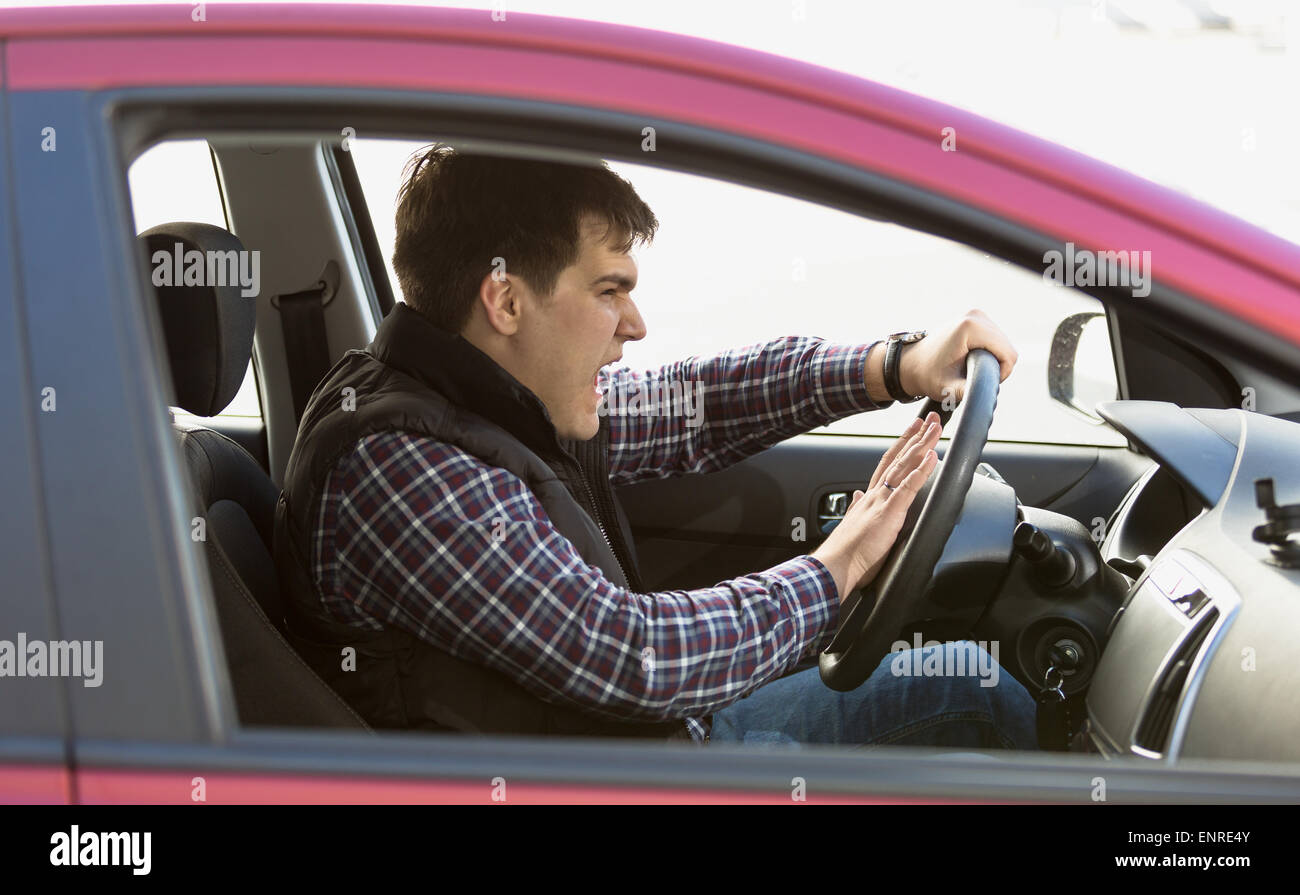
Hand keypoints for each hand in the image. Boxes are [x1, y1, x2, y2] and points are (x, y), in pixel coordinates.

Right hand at [811, 412, 941, 600]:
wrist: (835, 565)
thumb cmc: (844, 553)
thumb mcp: (852, 524)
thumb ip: (855, 507)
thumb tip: (857, 495)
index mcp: (868, 498)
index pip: (886, 465)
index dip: (899, 447)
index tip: (911, 432)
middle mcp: (875, 494)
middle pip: (897, 459)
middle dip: (914, 438)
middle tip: (928, 420)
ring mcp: (882, 501)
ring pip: (904, 466)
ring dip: (921, 446)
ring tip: (934, 429)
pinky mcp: (889, 512)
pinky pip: (908, 487)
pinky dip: (921, 471)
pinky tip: (931, 457)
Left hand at [899, 309, 1017, 402]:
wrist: (913, 363)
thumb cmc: (929, 376)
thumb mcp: (948, 389)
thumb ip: (968, 392)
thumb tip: (985, 398)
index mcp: (971, 327)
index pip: (1008, 353)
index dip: (1001, 373)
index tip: (982, 382)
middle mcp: (976, 316)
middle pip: (1007, 347)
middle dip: (998, 366)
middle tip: (975, 378)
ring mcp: (976, 315)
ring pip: (1004, 343)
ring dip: (995, 360)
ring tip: (973, 370)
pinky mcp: (976, 318)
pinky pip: (996, 339)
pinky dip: (991, 352)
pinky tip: (974, 360)